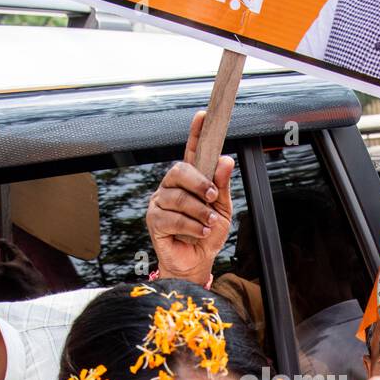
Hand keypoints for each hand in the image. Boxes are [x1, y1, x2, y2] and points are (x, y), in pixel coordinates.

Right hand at [146, 110, 234, 285]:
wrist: (196, 263)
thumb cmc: (206, 234)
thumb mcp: (221, 210)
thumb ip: (222, 186)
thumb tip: (225, 161)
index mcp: (189, 180)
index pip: (191, 151)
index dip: (196, 133)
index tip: (203, 116)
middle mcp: (171, 187)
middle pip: (179, 171)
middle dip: (198, 182)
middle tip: (212, 196)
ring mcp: (160, 202)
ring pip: (177, 197)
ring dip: (198, 211)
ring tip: (208, 223)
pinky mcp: (154, 221)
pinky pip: (171, 217)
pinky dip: (190, 226)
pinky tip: (199, 232)